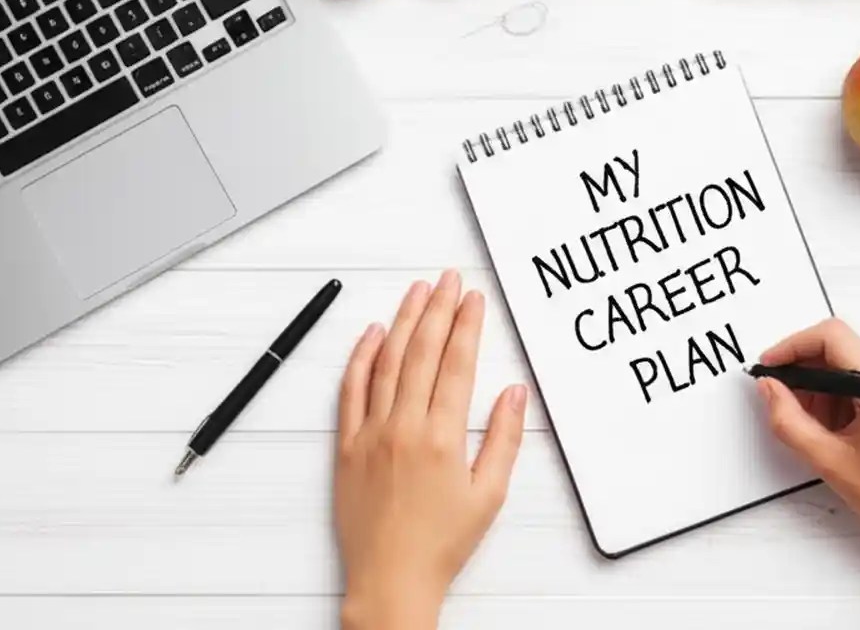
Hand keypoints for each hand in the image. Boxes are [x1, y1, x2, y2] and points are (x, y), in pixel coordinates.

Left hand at [334, 271, 527, 629]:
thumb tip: (513, 393)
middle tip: (447, 279)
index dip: (466, 325)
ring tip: (416, 292)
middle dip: (437, 309)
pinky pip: (350, 390)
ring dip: (402, 322)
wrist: (390, 579)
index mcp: (443, 438)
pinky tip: (370, 334)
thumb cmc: (441, 544)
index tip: (472, 298)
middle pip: (421, 352)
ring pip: (386, 362)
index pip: (457, 364)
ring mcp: (371, 434)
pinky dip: (360, 357)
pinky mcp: (346, 446)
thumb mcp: (489, 495)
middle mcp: (404, 427)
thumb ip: (503, 439)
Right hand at [756, 318, 859, 628]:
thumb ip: (788, 420)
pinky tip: (833, 430)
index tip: (769, 366)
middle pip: (838, 348)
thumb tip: (769, 387)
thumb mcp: (828, 460)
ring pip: (847, 365)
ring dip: (821, 388)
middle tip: (782, 402)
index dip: (792, 346)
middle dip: (804, 372)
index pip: (831, 337)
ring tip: (813, 428)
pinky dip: (839, 397)